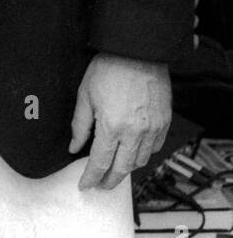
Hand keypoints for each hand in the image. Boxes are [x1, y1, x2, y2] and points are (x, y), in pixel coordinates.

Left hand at [70, 53, 170, 190]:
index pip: (100, 162)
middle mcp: (135, 132)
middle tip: (100, 185)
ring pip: (140, 161)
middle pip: (122, 168)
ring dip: (126, 169)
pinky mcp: (164, 123)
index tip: (85, 184)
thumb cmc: (108, 70)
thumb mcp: (85, 95)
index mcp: (112, 126)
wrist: (137, 53)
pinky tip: (133, 152)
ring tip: (114, 169)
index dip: (91, 176)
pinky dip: (143, 155)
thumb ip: (80, 125)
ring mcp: (153, 129)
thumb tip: (73, 146)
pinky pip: (155, 148)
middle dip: (110, 180)